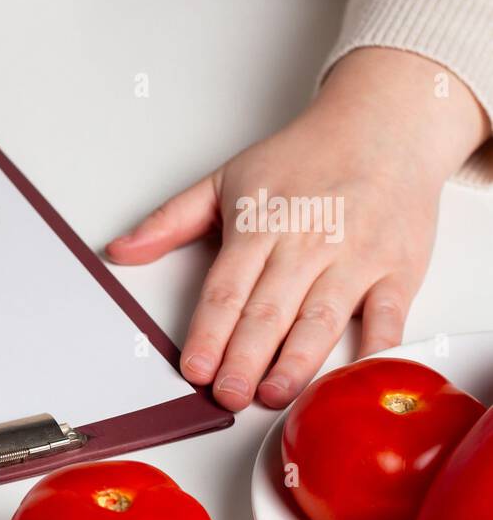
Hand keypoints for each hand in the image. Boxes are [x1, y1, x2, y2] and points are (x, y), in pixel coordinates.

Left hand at [108, 47, 491, 410]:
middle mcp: (307, 242)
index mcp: (260, 225)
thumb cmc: (305, 157)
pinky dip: (377, 347)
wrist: (384, 123)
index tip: (195, 370)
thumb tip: (119, 251)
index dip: (209, 333)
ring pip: (322, 318)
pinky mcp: (399, 267)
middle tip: (228, 397)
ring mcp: (356, 256)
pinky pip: (389, 314)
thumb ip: (170, 221)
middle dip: (245, 358)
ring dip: (297, 361)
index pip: (226, 290)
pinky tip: (353, 375)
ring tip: (274, 394)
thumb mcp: (226, 178)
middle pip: (269, 310)